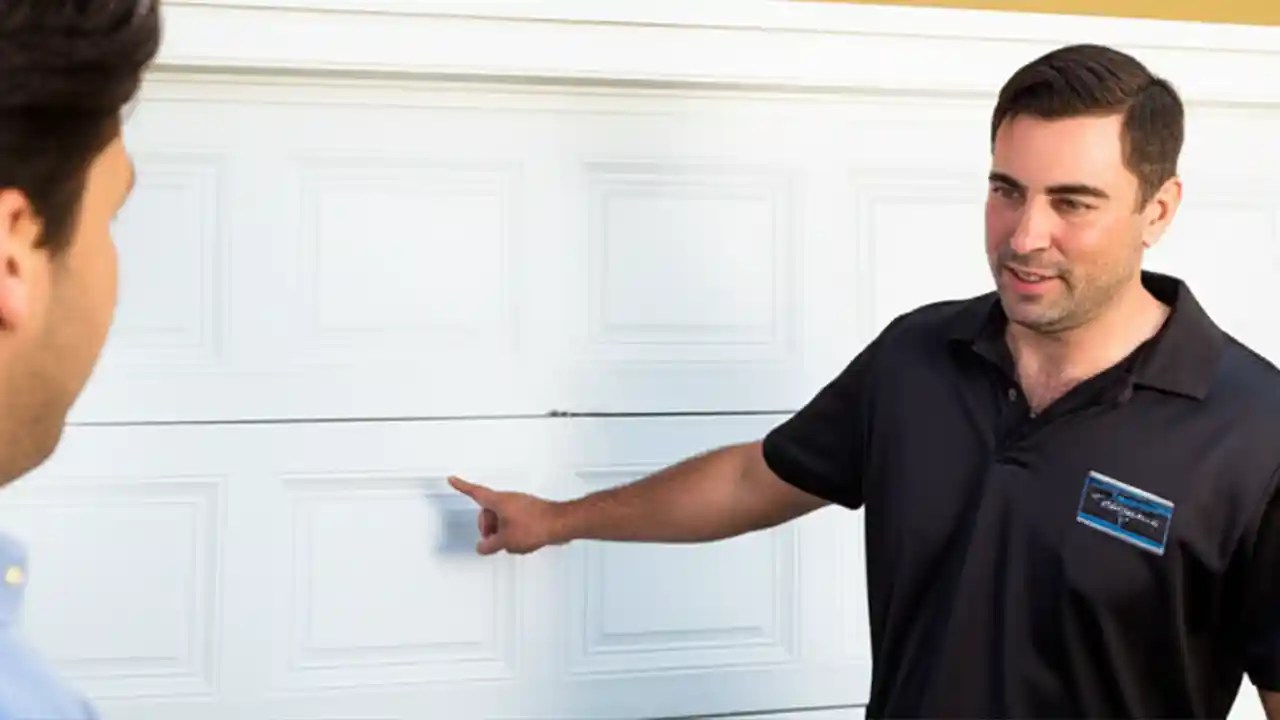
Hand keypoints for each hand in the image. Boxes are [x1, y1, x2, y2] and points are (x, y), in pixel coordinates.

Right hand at [448, 476, 563, 554]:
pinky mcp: (529, 513)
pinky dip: (514, 533)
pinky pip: (514, 523)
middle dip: (488, 529)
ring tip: (513, 543)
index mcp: (498, 501)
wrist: (560, 523)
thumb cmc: (536, 525)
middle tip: (493, 540)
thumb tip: (482, 547)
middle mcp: (508, 500)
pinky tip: (524, 542)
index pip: (474, 492)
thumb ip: (489, 545)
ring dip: (502, 533)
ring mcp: (519, 505)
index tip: (452, 479)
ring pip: (501, 520)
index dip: (461, 486)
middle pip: (488, 513)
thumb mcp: (505, 541)